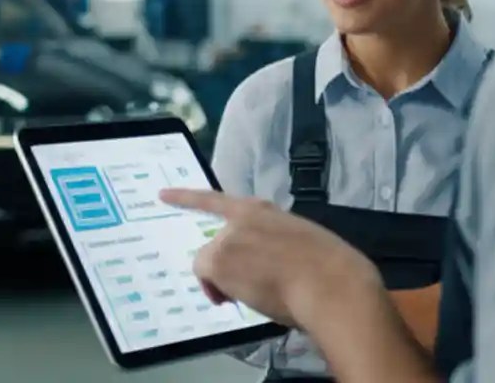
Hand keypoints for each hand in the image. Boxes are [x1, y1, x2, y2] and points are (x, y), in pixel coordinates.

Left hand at [159, 188, 381, 328]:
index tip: (163, 195)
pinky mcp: (219, 259)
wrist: (331, 284)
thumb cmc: (330, 269)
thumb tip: (266, 263)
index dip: (188, 197)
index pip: (218, 200)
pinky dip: (213, 290)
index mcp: (264, 211)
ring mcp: (228, 237)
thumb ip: (274, 242)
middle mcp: (242, 218)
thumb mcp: (300, 241)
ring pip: (211, 265)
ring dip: (224, 281)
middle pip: (218, 246)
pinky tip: (232, 300)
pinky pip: (207, 278)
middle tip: (249, 290)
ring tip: (255, 296)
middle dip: (228, 268)